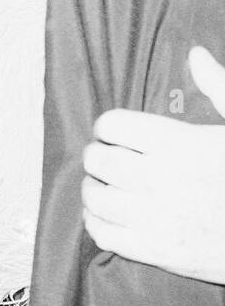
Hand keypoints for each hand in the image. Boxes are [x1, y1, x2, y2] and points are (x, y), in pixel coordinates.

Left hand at [82, 46, 224, 283]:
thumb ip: (218, 88)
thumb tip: (196, 54)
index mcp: (180, 144)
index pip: (114, 124)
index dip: (108, 125)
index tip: (114, 131)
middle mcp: (160, 179)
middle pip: (98, 159)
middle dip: (96, 154)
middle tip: (105, 156)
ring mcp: (154, 217)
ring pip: (93, 197)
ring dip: (93, 188)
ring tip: (104, 184)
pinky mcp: (153, 251)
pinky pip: (101, 233)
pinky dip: (95, 222)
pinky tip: (106, 215)